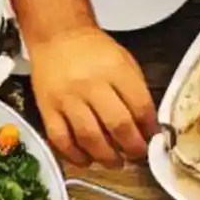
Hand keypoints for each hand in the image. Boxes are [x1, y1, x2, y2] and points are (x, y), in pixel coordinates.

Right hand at [28, 27, 156, 167]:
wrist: (57, 37)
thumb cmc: (93, 51)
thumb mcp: (123, 61)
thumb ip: (135, 91)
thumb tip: (145, 127)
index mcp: (115, 70)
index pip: (140, 106)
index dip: (149, 129)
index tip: (151, 139)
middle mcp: (91, 85)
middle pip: (117, 125)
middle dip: (132, 148)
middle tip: (136, 156)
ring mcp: (67, 99)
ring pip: (89, 137)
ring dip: (106, 157)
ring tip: (115, 162)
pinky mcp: (47, 109)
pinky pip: (61, 140)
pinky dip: (75, 156)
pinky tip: (86, 160)